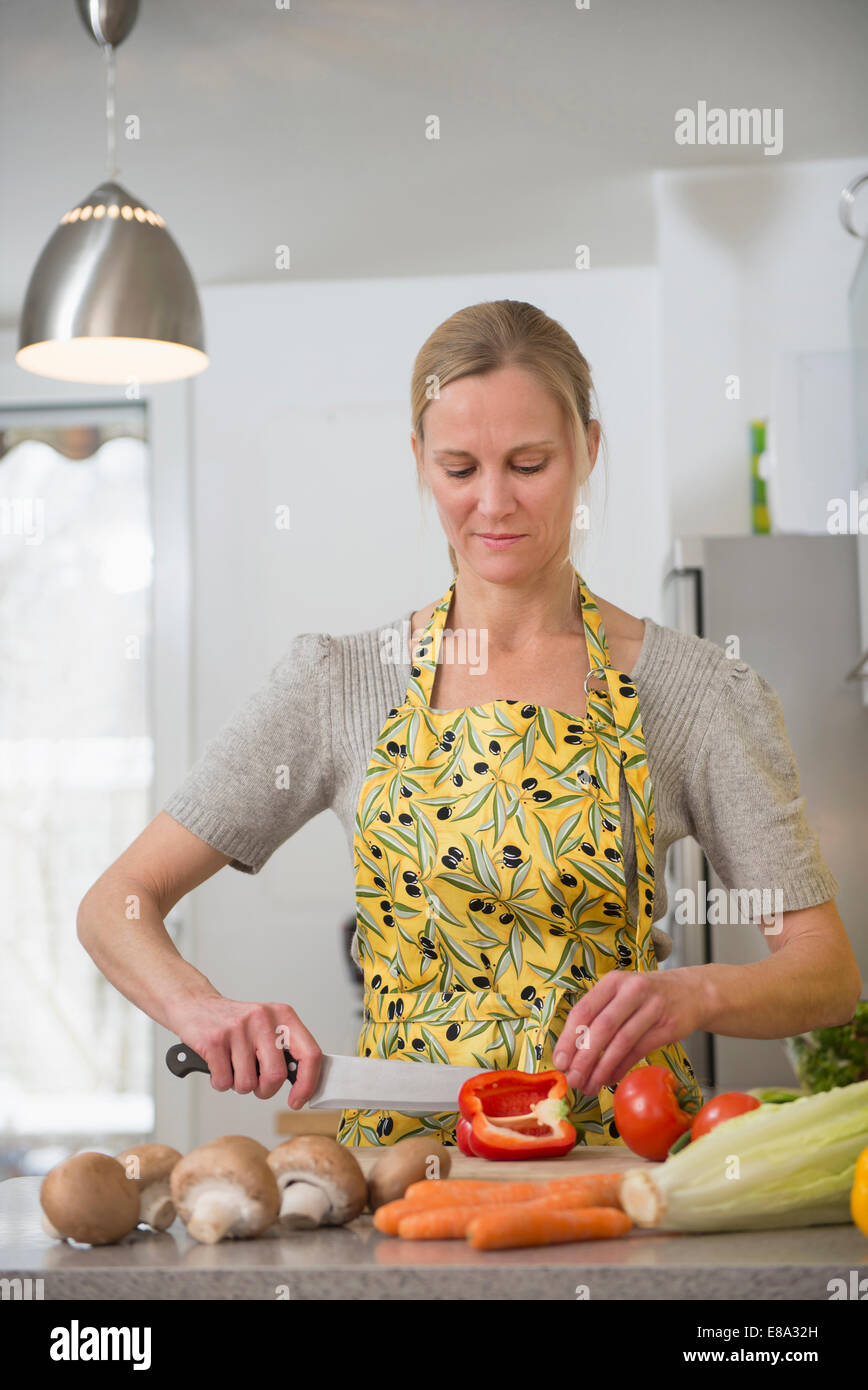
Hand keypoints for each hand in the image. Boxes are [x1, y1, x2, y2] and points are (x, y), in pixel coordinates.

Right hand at [166, 994, 321, 1107]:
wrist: (195, 1005)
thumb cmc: (235, 1024)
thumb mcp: (267, 1027)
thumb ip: (286, 1050)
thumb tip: (305, 1085)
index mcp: (283, 1015)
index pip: (310, 1054)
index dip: (307, 1084)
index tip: (298, 1100)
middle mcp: (263, 1018)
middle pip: (276, 1076)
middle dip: (264, 1089)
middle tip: (255, 1083)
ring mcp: (238, 1028)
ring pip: (247, 1083)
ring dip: (238, 1084)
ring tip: (232, 1065)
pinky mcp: (214, 1040)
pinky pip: (224, 1082)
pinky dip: (220, 1082)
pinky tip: (217, 1064)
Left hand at [551, 968, 701, 1094]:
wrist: (692, 992)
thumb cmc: (646, 997)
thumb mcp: (620, 995)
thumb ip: (597, 1016)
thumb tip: (570, 1054)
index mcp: (613, 982)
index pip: (584, 1010)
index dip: (569, 1038)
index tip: (560, 1061)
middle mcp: (632, 990)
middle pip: (602, 1027)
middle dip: (584, 1058)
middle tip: (573, 1080)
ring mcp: (653, 1007)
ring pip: (622, 1042)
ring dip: (602, 1068)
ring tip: (590, 1086)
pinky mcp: (669, 1026)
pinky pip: (640, 1051)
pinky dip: (621, 1068)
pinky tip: (610, 1080)